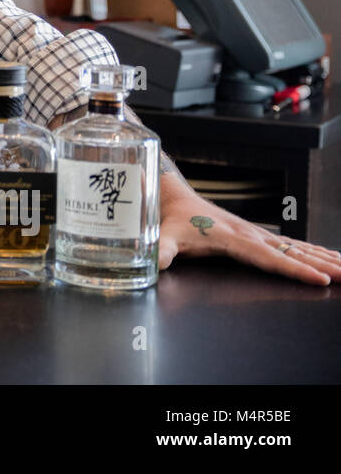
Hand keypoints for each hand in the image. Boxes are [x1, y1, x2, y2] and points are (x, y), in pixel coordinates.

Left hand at [158, 176, 340, 285]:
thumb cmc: (169, 219)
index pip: (266, 257)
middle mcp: (248, 233)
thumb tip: (154, 264)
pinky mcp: (257, 235)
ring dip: (324, 257)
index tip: (319, 279)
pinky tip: (332, 257)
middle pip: (290, 252)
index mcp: (229, 237)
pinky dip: (315, 250)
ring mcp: (255, 233)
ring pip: (296, 247)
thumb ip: (159, 250)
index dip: (293, 269)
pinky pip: (292, 244)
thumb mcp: (160, 234)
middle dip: (320, 264)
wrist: (174, 198)